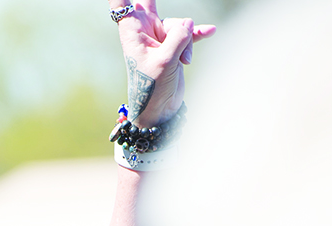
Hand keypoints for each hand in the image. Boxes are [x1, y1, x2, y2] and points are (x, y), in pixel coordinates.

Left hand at [110, 1, 215, 126]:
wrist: (160, 110)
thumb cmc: (151, 88)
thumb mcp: (165, 62)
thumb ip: (177, 37)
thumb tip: (188, 22)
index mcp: (132, 31)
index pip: (121, 3)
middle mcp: (145, 30)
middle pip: (148, 1)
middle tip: (154, 20)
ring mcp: (160, 37)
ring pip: (178, 23)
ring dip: (185, 41)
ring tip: (184, 61)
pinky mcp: (174, 46)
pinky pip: (188, 33)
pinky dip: (197, 34)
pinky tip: (209, 32)